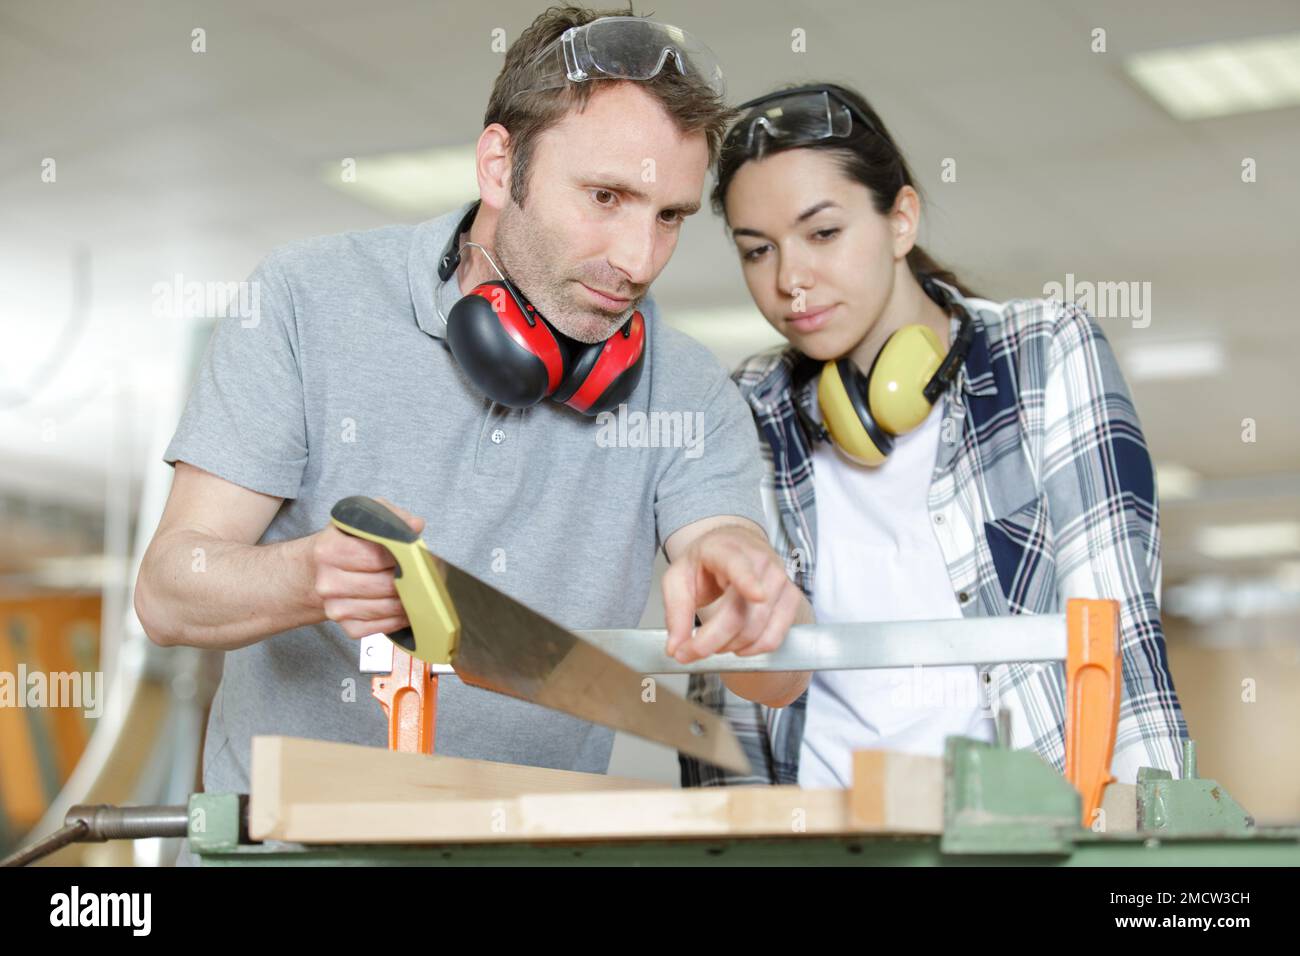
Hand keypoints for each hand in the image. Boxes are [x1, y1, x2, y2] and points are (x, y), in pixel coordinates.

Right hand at [310, 497, 423, 638]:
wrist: (315, 572)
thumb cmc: (344, 543)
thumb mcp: (360, 520)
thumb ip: (389, 517)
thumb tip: (415, 525)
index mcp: (329, 550)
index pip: (376, 556)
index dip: (402, 555)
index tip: (413, 552)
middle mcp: (328, 582)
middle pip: (384, 585)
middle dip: (408, 579)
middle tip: (422, 573)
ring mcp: (335, 607)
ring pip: (386, 608)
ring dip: (407, 600)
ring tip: (418, 589)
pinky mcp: (346, 626)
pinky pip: (382, 627)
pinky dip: (399, 619)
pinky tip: (404, 607)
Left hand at [661, 523, 802, 663]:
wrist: (734, 547)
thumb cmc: (706, 562)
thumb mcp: (678, 578)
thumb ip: (675, 612)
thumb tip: (676, 648)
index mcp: (726, 550)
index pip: (739, 565)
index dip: (748, 581)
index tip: (756, 595)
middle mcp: (760, 562)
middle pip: (741, 613)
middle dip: (711, 642)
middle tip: (689, 651)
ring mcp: (780, 580)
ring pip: (757, 630)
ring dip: (730, 647)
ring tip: (713, 642)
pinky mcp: (792, 598)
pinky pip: (775, 637)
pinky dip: (753, 650)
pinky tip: (737, 644)